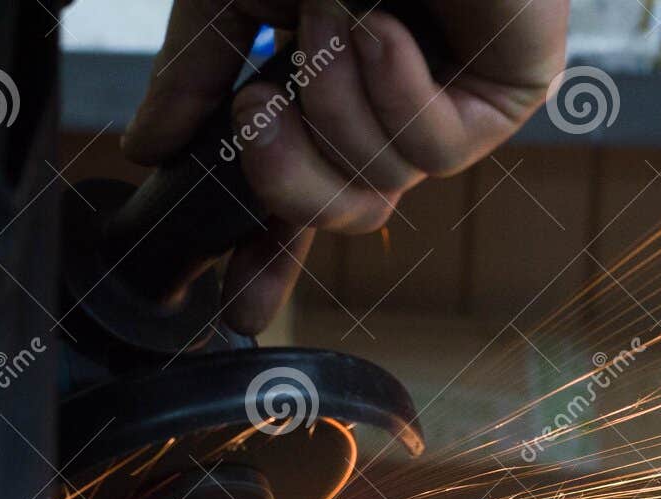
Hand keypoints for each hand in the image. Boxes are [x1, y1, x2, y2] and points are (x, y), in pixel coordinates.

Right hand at [123, 0, 569, 333]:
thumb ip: (197, 70)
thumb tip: (148, 147)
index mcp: (337, 91)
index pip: (303, 195)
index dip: (269, 255)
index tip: (232, 308)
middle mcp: (399, 110)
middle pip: (344, 214)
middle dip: (287, 176)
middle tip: (260, 106)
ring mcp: (457, 107)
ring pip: (383, 184)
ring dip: (338, 99)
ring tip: (338, 17)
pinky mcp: (511, 96)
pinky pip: (437, 149)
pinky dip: (394, 86)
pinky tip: (388, 28)